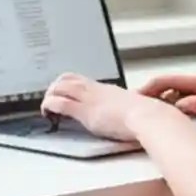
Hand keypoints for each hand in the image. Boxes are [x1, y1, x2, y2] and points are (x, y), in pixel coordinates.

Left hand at [42, 73, 164, 141]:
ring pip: (59, 87)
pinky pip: (59, 103)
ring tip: (46, 109)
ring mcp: (90, 99)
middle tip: (51, 99)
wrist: (148, 117)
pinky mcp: (85, 111)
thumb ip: (127, 111)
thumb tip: (132, 117)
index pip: (81, 79)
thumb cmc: (147, 116)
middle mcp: (96, 90)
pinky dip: (49, 107)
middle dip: (55, 87)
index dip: (68, 85)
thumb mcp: (134, 110)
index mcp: (107, 89)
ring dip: (49, 96)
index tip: (64, 94)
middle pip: (66, 78)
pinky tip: (48, 115)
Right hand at [136, 74, 195, 115]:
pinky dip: (175, 106)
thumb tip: (176, 106)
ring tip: (152, 114)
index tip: (135, 96)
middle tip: (138, 107)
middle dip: (151, 95)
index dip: (148, 88)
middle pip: (168, 86)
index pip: (166, 80)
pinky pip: (186, 100)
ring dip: (163, 101)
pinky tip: (175, 117)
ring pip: (176, 93)